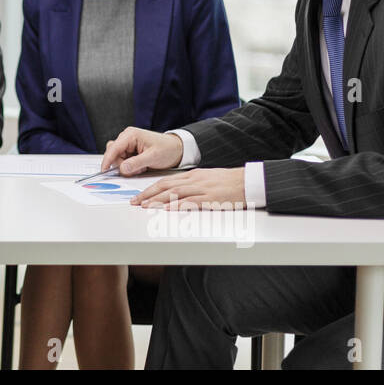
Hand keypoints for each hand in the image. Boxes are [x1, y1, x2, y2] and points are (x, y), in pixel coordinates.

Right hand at [102, 127, 184, 174]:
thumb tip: (122, 168)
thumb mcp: (153, 157)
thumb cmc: (167, 149)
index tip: (104, 171)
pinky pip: (123, 162)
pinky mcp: (130, 151)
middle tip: (137, 169)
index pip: (113, 148)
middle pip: (113, 154)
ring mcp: (128, 145)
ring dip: (127, 167)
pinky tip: (141, 166)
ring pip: (117, 159)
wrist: (177, 150)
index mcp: (131, 135)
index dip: (107, 160)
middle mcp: (127, 138)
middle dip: (122, 165)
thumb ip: (136, 163)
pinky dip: (130, 167)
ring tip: (141, 167)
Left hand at [130, 168, 246, 209]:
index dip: (150, 189)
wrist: (247, 181)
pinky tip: (168, 209)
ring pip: (175, 193)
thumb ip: (192, 184)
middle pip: (166, 186)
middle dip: (148, 194)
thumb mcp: (206, 179)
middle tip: (135, 202)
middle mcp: (194, 180)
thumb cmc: (228, 182)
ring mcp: (202, 189)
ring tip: (145, 206)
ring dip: (158, 200)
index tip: (139, 196)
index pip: (166, 181)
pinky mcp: (211, 198)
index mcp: (192, 175)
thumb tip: (176, 192)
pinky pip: (191, 201)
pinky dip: (178, 205)